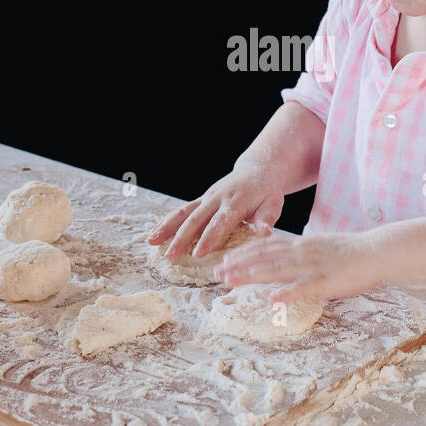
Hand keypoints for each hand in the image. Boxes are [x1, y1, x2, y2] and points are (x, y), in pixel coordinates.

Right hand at [147, 160, 284, 260]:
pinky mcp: (202, 199)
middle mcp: (217, 199)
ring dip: (167, 227)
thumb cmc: (267, 191)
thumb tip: (265, 234)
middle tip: (171, 256)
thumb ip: (267, 219)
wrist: (258, 169)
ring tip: (151, 242)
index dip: (208, 238)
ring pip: (184, 212)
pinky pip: (182, 210)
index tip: (198, 254)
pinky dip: (167, 221)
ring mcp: (207, 198)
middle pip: (196, 219)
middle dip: (182, 238)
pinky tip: (155, 233)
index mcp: (235, 202)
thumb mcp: (273, 203)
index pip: (220, 222)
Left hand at [216, 231, 380, 303]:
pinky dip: (287, 294)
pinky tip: (272, 300)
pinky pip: (304, 288)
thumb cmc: (352, 254)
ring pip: (277, 270)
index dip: (244, 254)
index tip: (226, 260)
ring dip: (252, 276)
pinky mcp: (327, 281)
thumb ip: (303, 255)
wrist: (378, 252)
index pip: (267, 248)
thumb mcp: (322, 249)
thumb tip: (287, 261)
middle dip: (239, 265)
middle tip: (217, 272)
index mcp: (302, 246)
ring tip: (232, 281)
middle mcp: (302, 253)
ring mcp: (313, 266)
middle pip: (265, 258)